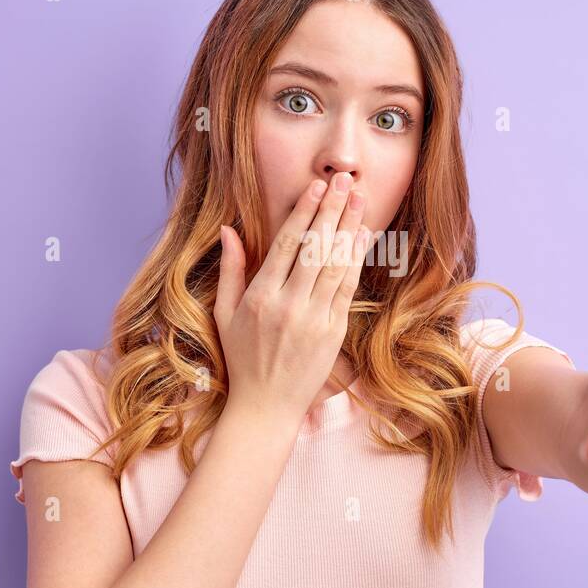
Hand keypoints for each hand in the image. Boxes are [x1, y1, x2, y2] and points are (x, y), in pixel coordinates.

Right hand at [215, 171, 373, 422]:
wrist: (266, 406)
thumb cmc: (242, 357)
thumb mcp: (224, 314)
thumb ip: (230, 270)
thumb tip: (228, 229)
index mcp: (260, 298)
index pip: (287, 245)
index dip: (304, 213)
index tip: (317, 187)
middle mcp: (289, 306)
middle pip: (316, 248)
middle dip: (333, 210)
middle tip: (346, 181)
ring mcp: (314, 319)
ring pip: (336, 264)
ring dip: (350, 228)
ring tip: (361, 199)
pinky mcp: (334, 332)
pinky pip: (347, 288)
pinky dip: (356, 259)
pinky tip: (363, 237)